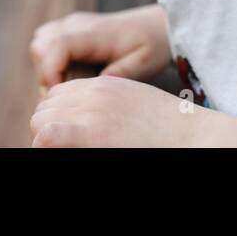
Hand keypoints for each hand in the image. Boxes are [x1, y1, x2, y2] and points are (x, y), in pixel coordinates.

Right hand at [29, 5, 171, 89]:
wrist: (157, 25)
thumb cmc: (152, 45)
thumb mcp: (144, 64)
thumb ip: (120, 73)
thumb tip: (95, 86)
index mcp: (94, 33)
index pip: (56, 46)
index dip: (50, 72)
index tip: (60, 95)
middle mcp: (77, 24)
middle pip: (39, 46)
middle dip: (46, 74)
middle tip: (70, 92)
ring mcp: (72, 24)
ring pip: (39, 44)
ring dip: (47, 67)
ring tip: (74, 83)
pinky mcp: (71, 29)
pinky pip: (47, 44)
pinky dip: (52, 62)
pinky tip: (76, 74)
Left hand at [29, 75, 199, 146]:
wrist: (196, 137)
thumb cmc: (171, 131)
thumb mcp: (135, 105)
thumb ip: (109, 107)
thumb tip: (94, 126)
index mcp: (103, 85)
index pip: (58, 95)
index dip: (57, 118)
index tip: (67, 137)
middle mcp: (93, 94)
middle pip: (46, 107)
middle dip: (47, 128)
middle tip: (62, 146)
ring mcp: (92, 112)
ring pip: (40, 121)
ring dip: (44, 138)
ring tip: (64, 150)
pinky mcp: (93, 135)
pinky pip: (48, 135)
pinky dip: (43, 144)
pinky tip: (52, 150)